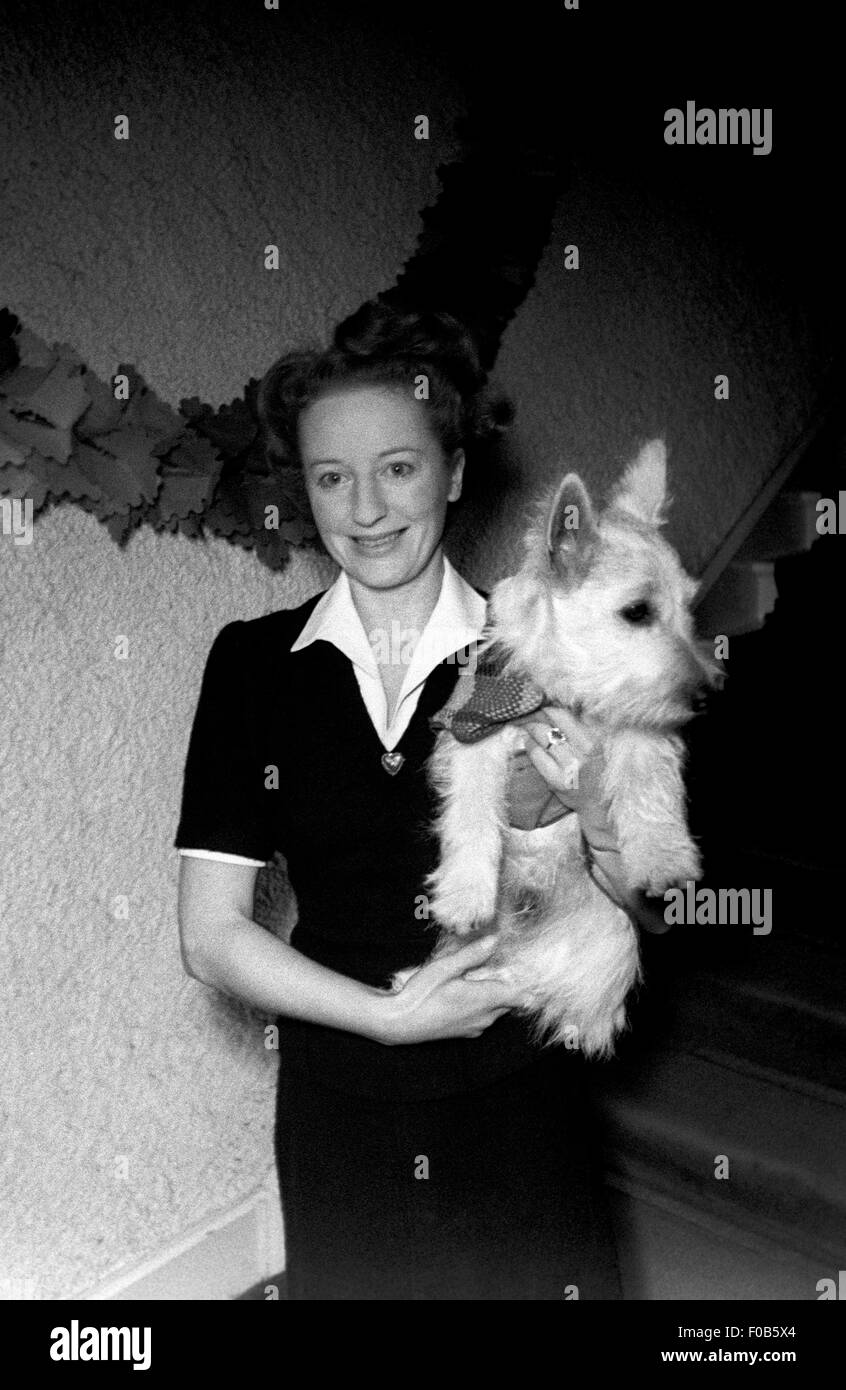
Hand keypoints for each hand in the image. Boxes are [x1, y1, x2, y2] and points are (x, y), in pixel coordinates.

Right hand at [377, 935, 529, 1044]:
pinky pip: (485, 1016)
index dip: (527, 981)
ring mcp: (476, 1027)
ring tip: (473, 976)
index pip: (522, 995)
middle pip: (511, 1000)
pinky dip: (482, 1003)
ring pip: (498, 1008)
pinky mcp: (466, 1032)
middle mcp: (485, 1017)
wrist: (399, 1023)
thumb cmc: (421, 995)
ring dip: (493, 992)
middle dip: (507, 983)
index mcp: (484, 1000)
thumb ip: (472, 955)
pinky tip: (463, 991)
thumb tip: (494, 941)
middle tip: (492, 965)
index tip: (523, 967)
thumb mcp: (445, 968)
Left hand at [509, 706, 613, 844]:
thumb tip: (552, 706)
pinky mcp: (558, 780)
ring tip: (526, 727)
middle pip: (549, 721)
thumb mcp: (594, 744)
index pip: (563, 713)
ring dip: (529, 729)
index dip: (546, 707)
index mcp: (594, 738)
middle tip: (525, 714)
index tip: (537, 705)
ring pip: (541, 736)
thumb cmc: (595, 771)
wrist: (599, 804)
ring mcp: (570, 766)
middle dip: (533, 715)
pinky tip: (528, 743)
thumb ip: (578, 727)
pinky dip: (529, 745)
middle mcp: (584, 750)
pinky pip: (536, 755)